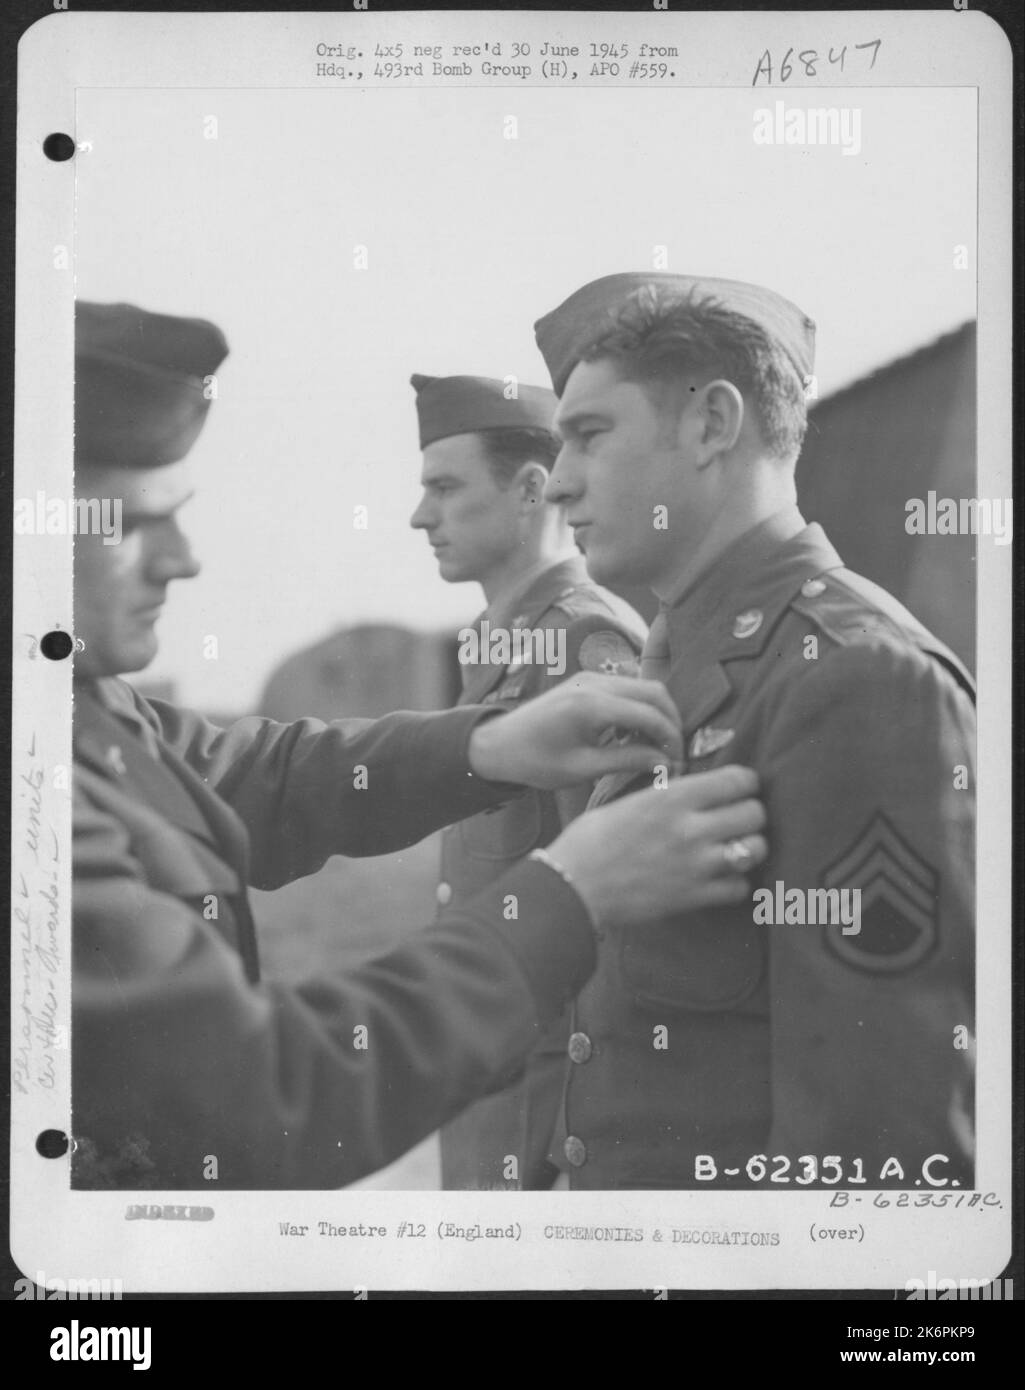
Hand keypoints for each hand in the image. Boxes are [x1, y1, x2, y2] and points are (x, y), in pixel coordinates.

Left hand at [467, 672, 682, 788]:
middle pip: (654, 692)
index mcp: (591, 705)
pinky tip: (634, 735)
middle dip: (671, 722)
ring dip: (656, 714)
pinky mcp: (588, 680)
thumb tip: (666, 763)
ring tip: (654, 747)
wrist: (499, 744)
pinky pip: (628, 688)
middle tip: (674, 753)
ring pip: (644, 687)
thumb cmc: (536, 761)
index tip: (678, 763)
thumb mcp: (583, 768)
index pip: (649, 714)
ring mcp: (591, 677)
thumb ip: (627, 761)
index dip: (671, 739)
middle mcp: (594, 683)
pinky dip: (640, 707)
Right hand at [549, 765, 766, 931]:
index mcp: (672, 797)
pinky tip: (721, 877)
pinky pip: (740, 887)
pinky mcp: (694, 896)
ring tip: (736, 847)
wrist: (572, 886)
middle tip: (737, 818)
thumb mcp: (629, 800)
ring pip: (756, 849)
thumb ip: (669, 795)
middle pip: (755, 813)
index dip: (744, 782)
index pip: (738, 780)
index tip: (740, 787)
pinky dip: (736, 882)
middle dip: (750, 813)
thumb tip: (696, 790)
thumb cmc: (591, 840)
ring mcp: (696, 864)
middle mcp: (691, 828)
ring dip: (750, 847)